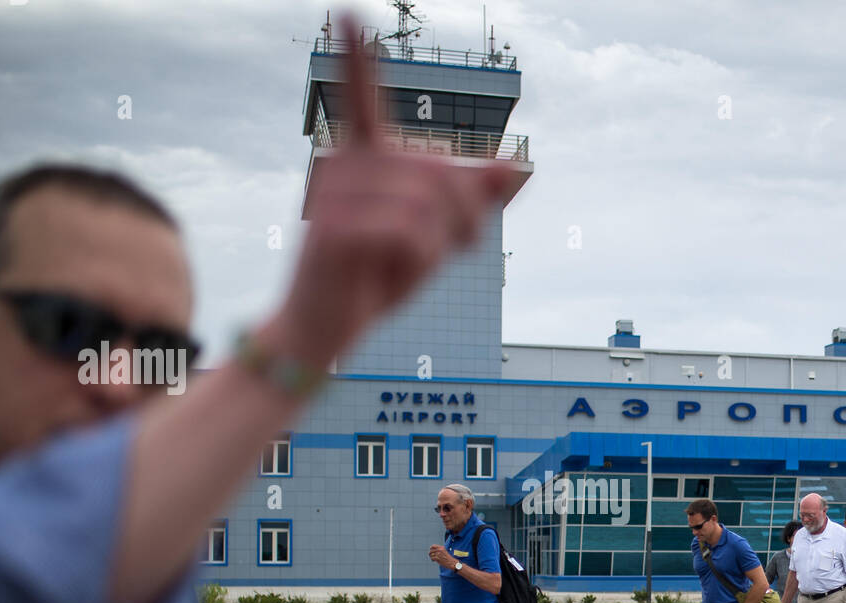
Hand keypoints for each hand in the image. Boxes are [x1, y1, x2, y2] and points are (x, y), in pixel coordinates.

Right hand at [262, 14, 513, 368]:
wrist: (327, 328)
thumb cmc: (378, 278)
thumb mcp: (435, 238)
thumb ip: (472, 201)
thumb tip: (518, 165)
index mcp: (366, 159)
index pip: (364, 99)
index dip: (358, 59)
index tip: (347, 13)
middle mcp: (346, 165)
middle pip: (438, 171)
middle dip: (464, 218)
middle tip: (454, 251)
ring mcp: (335, 194)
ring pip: (426, 206)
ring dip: (436, 248)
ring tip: (406, 269)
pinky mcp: (332, 229)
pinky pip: (405, 233)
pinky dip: (415, 263)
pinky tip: (388, 277)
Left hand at [428, 544, 455, 569]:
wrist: (451, 562)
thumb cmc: (447, 557)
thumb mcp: (444, 551)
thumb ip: (439, 549)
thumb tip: (431, 549)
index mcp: (441, 547)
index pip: (433, 546)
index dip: (431, 548)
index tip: (431, 550)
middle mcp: (439, 550)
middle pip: (431, 550)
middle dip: (430, 553)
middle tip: (431, 556)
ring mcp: (438, 554)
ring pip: (431, 554)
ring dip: (431, 557)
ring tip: (433, 559)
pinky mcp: (437, 558)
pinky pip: (432, 558)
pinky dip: (432, 560)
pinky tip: (434, 560)